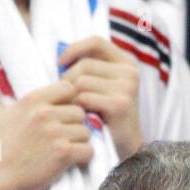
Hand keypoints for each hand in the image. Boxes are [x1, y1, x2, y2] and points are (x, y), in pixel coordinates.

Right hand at [0, 82, 92, 189]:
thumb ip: (2, 97)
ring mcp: (55, 133)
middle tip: (66, 136)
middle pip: (80, 112)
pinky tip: (73, 160)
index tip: (63, 114)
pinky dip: (83, 157)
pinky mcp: (63, 153)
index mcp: (32, 100)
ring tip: (68, 150)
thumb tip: (1, 82)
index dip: (69, 101)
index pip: (68, 88)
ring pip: (86, 132)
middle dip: (75, 125)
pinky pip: (88, 150)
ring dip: (80, 142)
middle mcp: (45, 114)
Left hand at [59, 36, 141, 157]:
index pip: (96, 42)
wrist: (124, 146)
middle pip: (84, 64)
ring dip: (72, 97)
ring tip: (77, 110)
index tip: (60, 63)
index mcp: (125, 62)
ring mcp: (127, 87)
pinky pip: (85, 97)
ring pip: (81, 81)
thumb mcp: (100, 86)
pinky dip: (78, 108)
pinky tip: (83, 118)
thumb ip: (87, 69)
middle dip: (68, 81)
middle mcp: (129, 71)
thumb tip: (60, 56)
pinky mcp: (120, 104)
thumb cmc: (105, 115)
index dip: (74, 49)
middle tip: (67, 99)